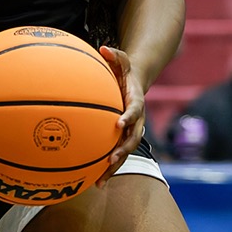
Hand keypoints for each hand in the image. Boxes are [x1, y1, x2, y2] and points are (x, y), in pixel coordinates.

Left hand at [99, 45, 145, 179]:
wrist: (135, 84)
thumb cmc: (124, 71)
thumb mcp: (122, 60)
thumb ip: (115, 55)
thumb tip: (103, 48)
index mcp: (136, 102)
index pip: (135, 111)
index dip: (129, 117)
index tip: (119, 123)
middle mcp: (137, 121)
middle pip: (133, 139)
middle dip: (123, 150)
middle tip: (111, 158)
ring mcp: (131, 132)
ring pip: (125, 152)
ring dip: (114, 166)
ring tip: (100, 180)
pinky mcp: (122, 139)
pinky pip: (116, 156)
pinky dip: (107, 169)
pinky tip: (94, 183)